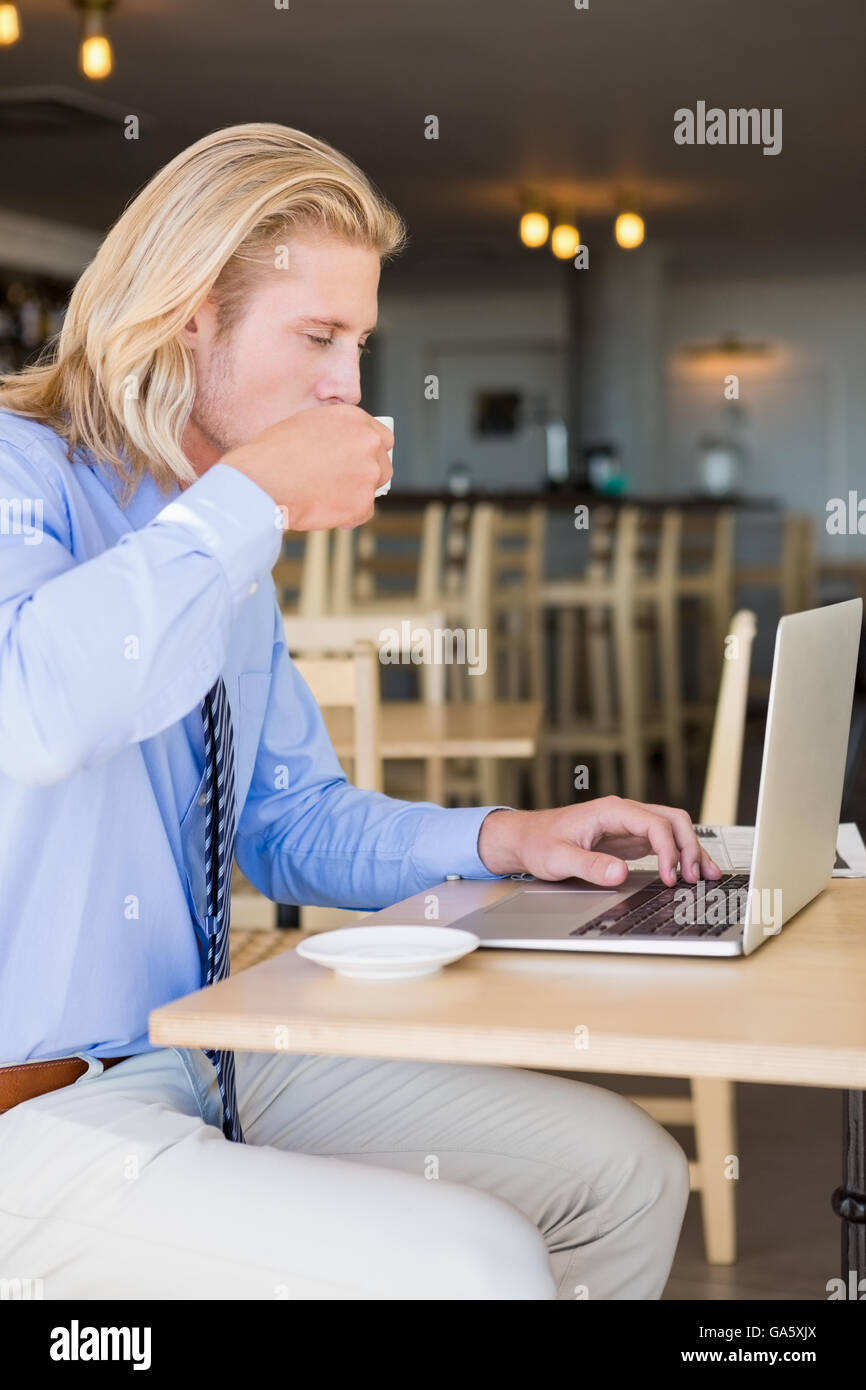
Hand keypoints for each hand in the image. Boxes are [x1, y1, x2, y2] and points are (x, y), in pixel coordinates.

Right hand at [220, 404, 392, 530]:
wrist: (262, 481)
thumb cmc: (273, 453)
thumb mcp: (305, 424)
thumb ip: (333, 432)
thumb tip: (342, 445)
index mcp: (354, 419)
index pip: (382, 436)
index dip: (369, 450)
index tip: (359, 460)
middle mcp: (368, 443)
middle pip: (384, 463)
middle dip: (367, 473)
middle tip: (342, 482)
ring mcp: (368, 474)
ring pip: (374, 488)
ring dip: (357, 493)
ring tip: (328, 497)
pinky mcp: (362, 504)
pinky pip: (364, 512)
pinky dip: (349, 515)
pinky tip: (326, 510)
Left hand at [477, 797, 722, 887]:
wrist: (525, 838)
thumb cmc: (539, 843)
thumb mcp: (559, 858)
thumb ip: (589, 865)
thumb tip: (620, 873)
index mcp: (611, 811)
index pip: (654, 824)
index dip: (668, 851)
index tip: (670, 877)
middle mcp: (624, 814)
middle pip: (672, 820)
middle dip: (690, 847)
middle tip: (696, 878)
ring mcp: (629, 826)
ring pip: (672, 829)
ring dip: (692, 850)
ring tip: (708, 875)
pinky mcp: (629, 840)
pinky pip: (663, 843)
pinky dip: (680, 856)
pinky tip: (690, 872)